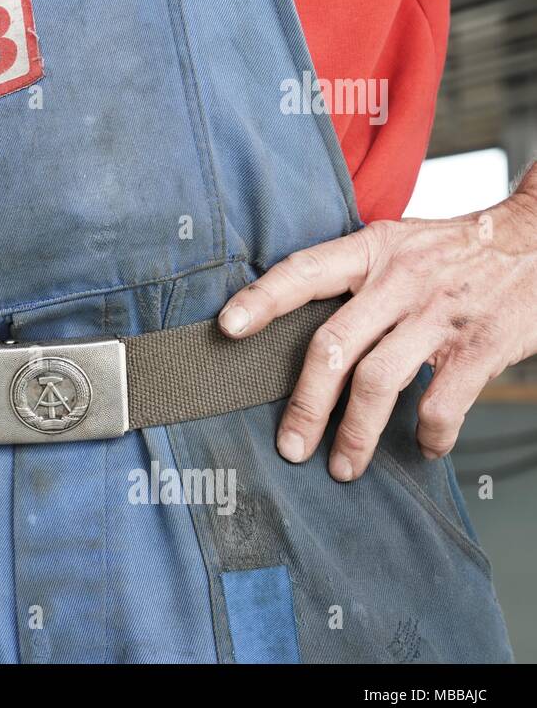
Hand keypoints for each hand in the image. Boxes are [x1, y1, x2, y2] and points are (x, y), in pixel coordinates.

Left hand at [217, 170, 536, 481]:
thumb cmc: (454, 249)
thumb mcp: (397, 242)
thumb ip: (350, 276)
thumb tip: (287, 323)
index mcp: (372, 250)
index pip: (304, 271)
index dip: (263, 298)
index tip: (227, 327)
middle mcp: (400, 280)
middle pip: (333, 345)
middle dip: (305, 404)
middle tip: (290, 446)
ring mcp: (439, 314)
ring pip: (379, 382)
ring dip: (355, 434)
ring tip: (342, 465)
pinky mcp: (480, 346)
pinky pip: (443, 403)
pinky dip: (428, 435)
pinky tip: (422, 447)